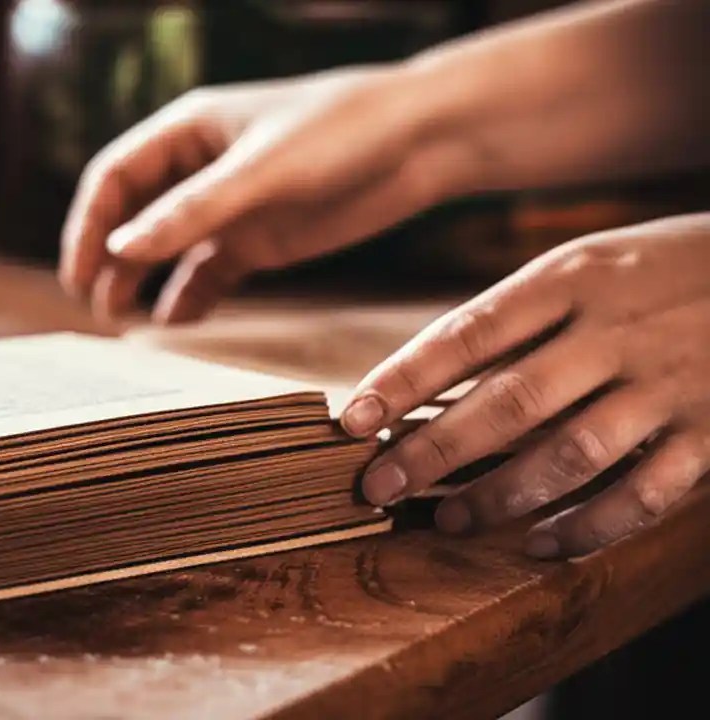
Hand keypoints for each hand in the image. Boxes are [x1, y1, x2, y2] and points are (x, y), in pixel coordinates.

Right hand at [59, 65, 469, 323]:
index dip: (88, 225)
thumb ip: (189, 213)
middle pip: (132, 217)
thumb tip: (118, 249)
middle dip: (109, 260)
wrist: (420, 141)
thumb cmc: (340, 133)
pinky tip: (176, 322)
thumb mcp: (260, 174)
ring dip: (142, 282)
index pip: (114, 177)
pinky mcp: (260, 237)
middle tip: (97, 307)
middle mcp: (200, 169)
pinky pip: (208, 271)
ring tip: (125, 323)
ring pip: (166, 249)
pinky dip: (188, 296)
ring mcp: (230, 206)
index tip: (81, 274)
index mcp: (188, 131)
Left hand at [341, 214, 709, 557]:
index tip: (351, 420)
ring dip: (499, 496)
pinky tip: (538, 544)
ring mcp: (668, 384)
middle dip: (434, 452)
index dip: (404, 379)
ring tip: (445, 520)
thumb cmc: (659, 271)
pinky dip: (587, 527)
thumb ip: (516, 319)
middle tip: (376, 487)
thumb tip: (420, 381)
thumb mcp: (588, 264)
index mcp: (572, 279)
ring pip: (571, 455)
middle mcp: (615, 331)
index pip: (468, 333)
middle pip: (510, 402)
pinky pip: (644, 495)